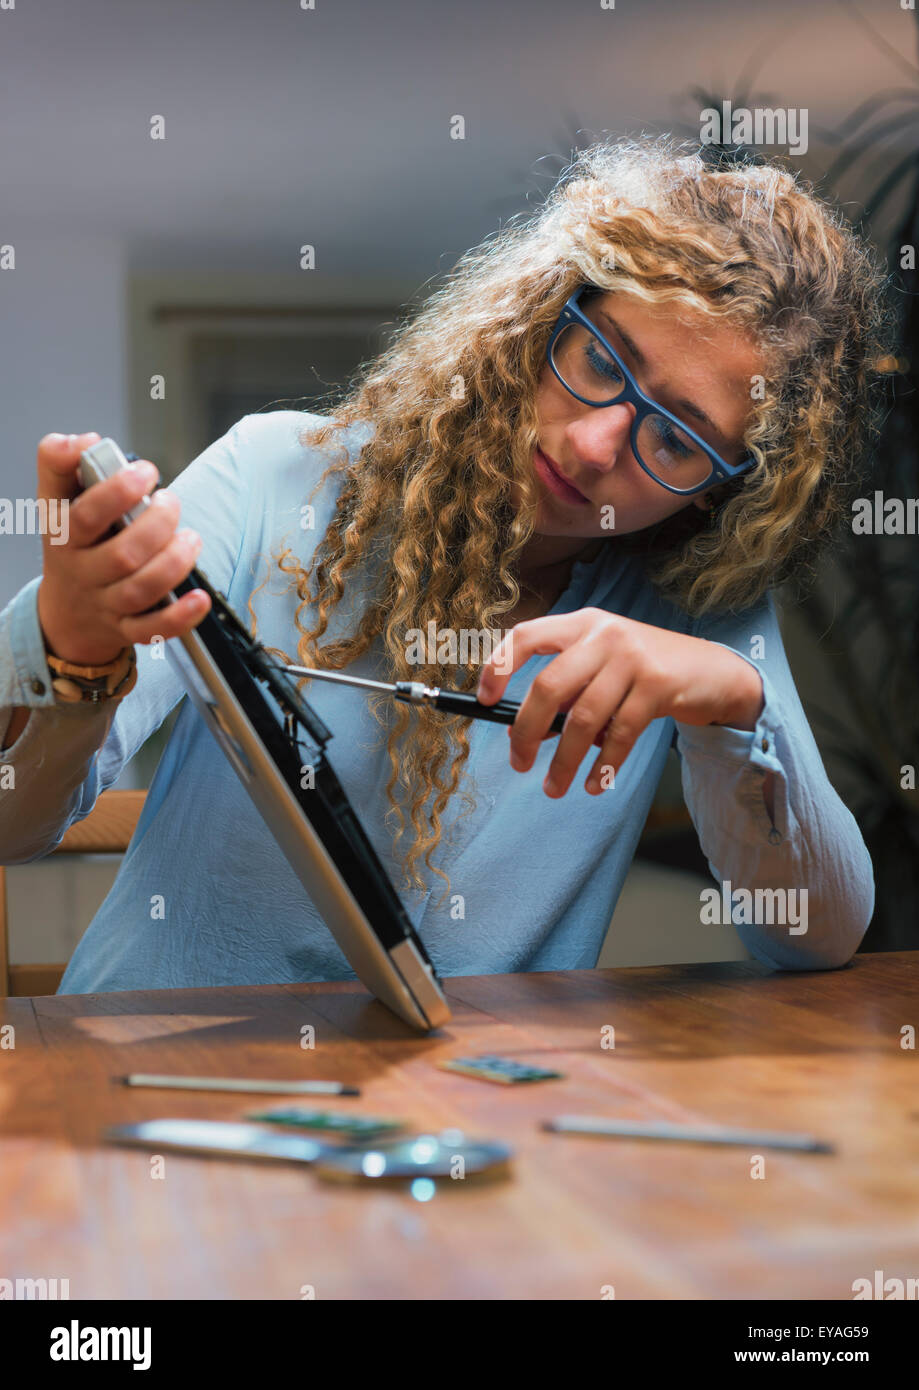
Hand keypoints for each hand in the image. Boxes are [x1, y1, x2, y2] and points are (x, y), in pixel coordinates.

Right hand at [34, 431, 210, 665]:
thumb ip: (61, 463)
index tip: (145, 472)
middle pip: (122, 555)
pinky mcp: (128, 629)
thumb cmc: (72, 546)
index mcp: (64, 536)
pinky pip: (153, 630)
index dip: (118, 491)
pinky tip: (200, 597)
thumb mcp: (56, 502)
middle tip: (170, 503)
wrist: (66, 612)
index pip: (84, 515)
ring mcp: (106, 603)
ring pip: (140, 590)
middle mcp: (84, 572)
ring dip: (173, 563)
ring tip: (191, 539)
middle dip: (157, 526)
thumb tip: (84, 440)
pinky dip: (180, 616)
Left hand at [476, 608, 763, 796]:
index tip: (483, 700)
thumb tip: (522, 734)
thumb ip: (568, 690)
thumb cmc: (645, 671)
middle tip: (519, 763)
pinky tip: (594, 784)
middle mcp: (604, 635)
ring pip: (584, 718)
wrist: (712, 671)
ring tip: (554, 787)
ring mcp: (632, 658)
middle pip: (549, 686)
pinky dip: (602, 766)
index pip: (527, 636)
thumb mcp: (603, 667)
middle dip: (526, 731)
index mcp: (582, 624)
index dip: (498, 667)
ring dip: (563, 760)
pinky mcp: (658, 685)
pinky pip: (619, 735)